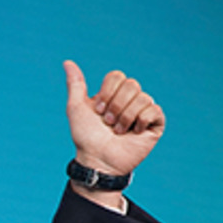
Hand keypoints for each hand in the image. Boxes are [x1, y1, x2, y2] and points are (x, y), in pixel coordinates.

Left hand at [64, 60, 164, 176]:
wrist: (97, 159)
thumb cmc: (85, 137)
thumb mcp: (76, 108)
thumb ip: (75, 84)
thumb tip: (67, 62)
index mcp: (113, 94)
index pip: (117, 76)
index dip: (107, 92)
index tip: (98, 110)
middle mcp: (129, 100)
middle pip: (132, 84)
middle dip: (116, 106)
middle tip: (108, 123)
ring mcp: (143, 111)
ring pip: (143, 97)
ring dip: (125, 117)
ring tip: (118, 131)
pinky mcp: (154, 124)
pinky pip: (154, 110)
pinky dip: (140, 121)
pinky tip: (133, 132)